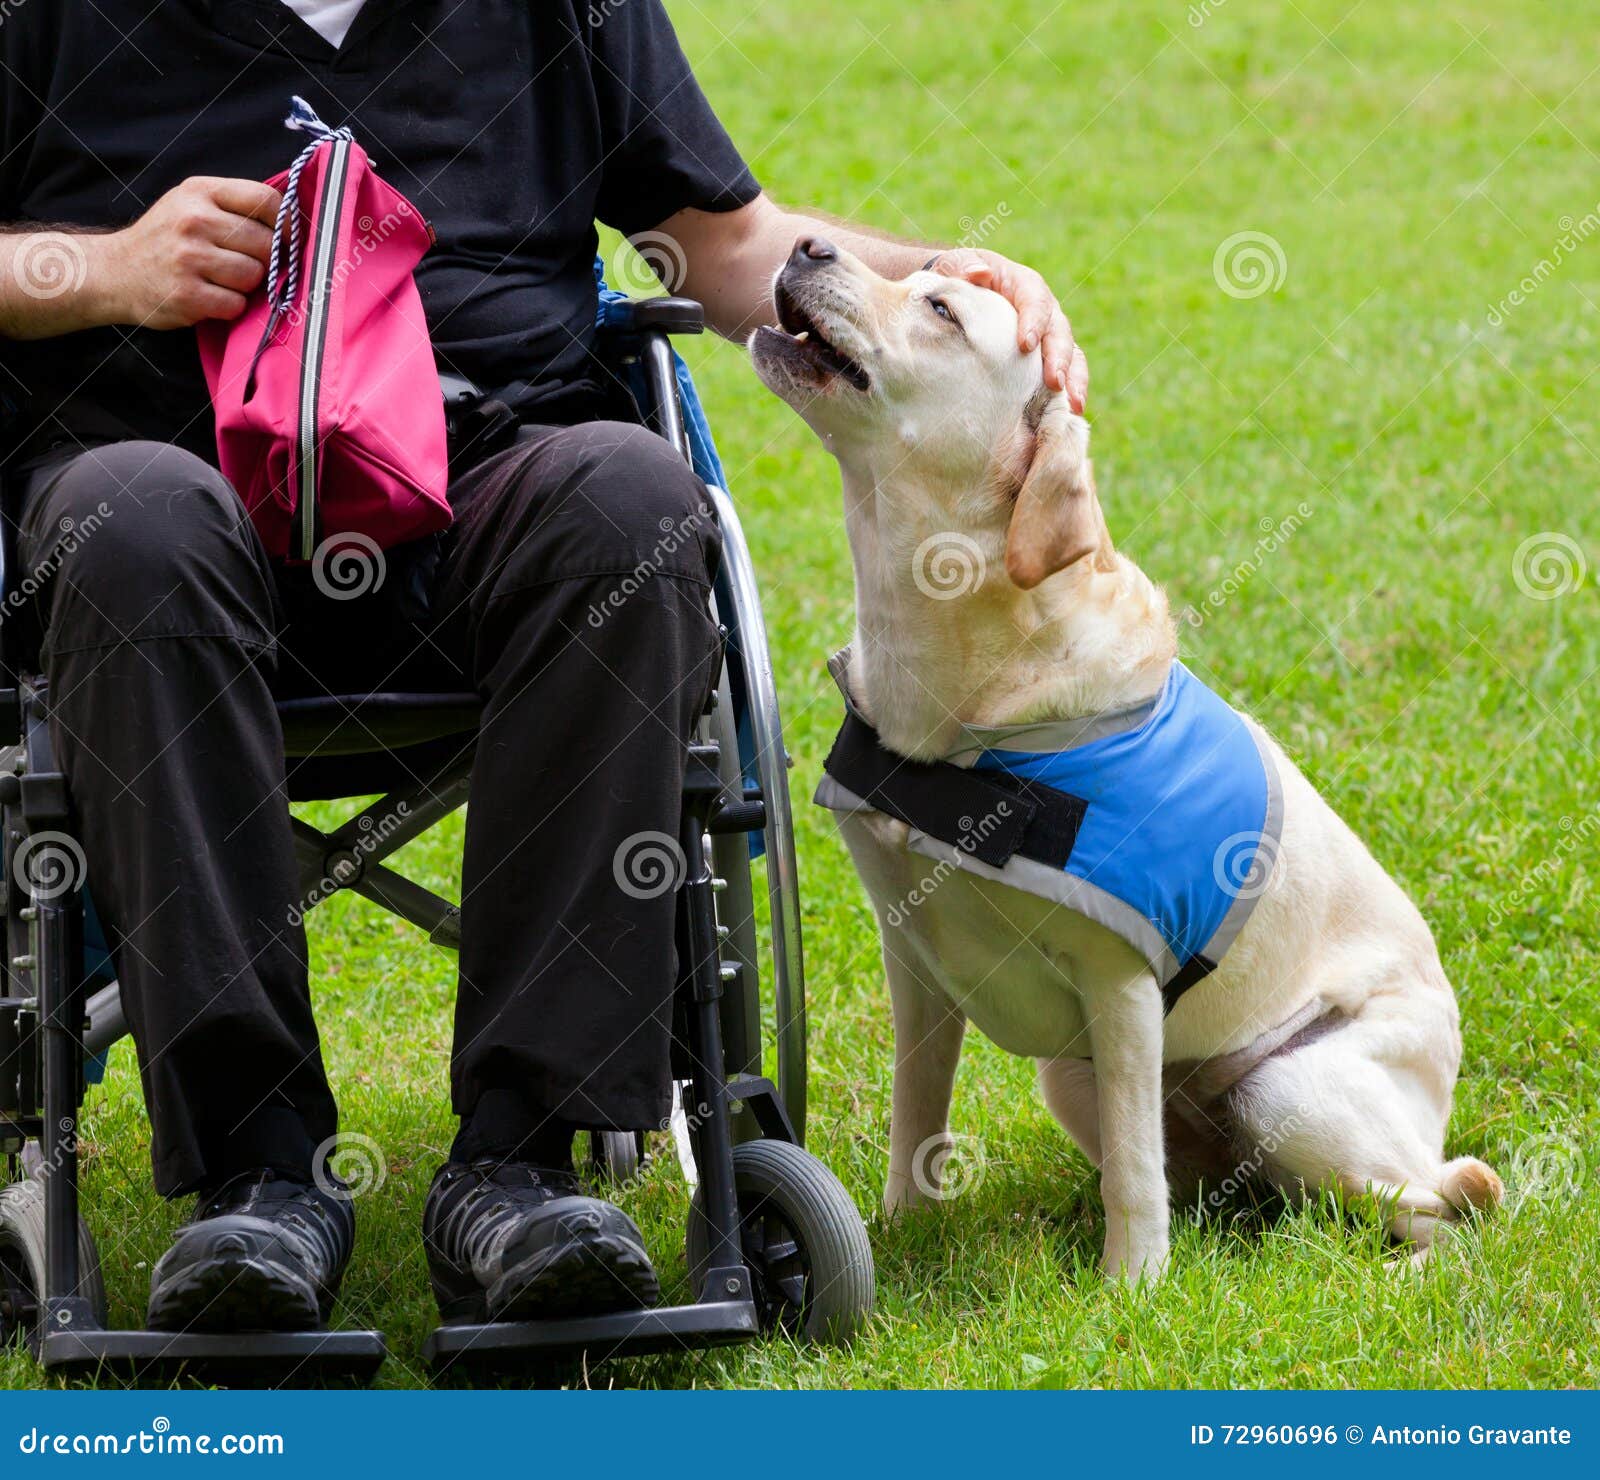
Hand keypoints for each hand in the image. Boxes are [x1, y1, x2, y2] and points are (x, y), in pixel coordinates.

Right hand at [94, 176, 281, 329]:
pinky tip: (210, 297)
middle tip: (245, 264)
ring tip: (222, 280)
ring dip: (246, 285)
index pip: (265, 199)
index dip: (287, 223)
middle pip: (266, 243)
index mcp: (200, 192)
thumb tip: (292, 224)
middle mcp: (194, 220)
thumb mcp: (192, 204)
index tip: (287, 238)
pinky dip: (230, 306)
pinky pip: (236, 304)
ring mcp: (189, 258)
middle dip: (265, 259)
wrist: (115, 271)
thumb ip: (235, 207)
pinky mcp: (187, 294)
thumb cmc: (166, 239)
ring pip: (254, 275)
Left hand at [924, 247, 1087, 411]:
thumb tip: (977, 273)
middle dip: (1059, 356)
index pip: (1034, 299)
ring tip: (1074, 404)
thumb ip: (961, 268)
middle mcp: (1043, 309)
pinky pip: (1066, 372)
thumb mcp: (953, 267)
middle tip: (1055, 381)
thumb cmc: (958, 279)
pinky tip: (1071, 414)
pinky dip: (1071, 391)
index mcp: (1023, 285)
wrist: (961, 292)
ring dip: (1074, 378)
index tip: (1026, 344)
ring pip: (1071, 353)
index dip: (1034, 320)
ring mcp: (1048, 334)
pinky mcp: (1046, 357)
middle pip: (1058, 330)